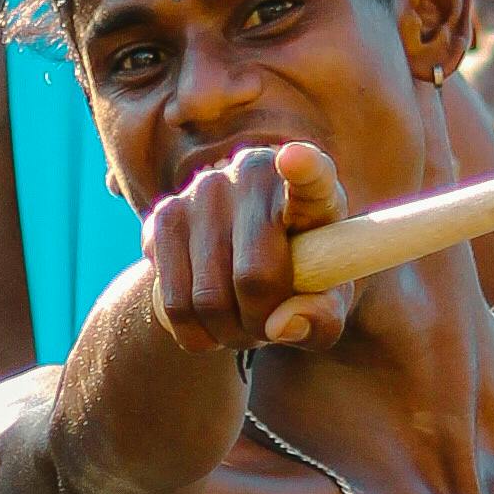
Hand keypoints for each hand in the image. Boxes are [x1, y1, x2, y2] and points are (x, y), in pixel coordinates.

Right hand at [144, 139, 357, 356]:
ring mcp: (204, 189)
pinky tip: (209, 321)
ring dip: (225, 334)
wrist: (240, 262)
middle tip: (266, 330)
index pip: (311, 175)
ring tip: (241, 327)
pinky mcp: (165, 214)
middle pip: (254, 277)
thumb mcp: (329, 301)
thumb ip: (323, 318)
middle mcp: (254, 175)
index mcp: (312, 190)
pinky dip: (193, 332)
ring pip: (207, 297)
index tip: (295, 159)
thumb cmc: (302, 278)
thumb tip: (279, 326)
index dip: (304, 168)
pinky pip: (172, 301)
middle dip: (260, 324)